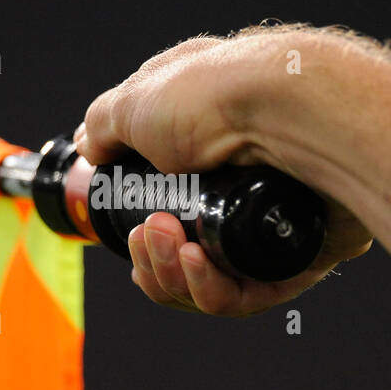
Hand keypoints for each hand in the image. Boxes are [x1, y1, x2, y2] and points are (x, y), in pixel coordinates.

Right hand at [76, 30, 373, 315]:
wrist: (289, 108)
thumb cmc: (218, 93)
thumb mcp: (137, 98)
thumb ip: (105, 124)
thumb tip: (91, 146)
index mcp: (206, 150)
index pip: (165, 212)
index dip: (140, 236)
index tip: (127, 229)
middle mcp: (241, 188)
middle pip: (183, 257)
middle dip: (152, 258)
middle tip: (149, 232)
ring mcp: (272, 225)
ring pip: (210, 284)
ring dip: (172, 273)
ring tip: (170, 243)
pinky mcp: (300, 257)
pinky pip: (247, 296)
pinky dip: (211, 288)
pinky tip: (197, 261)